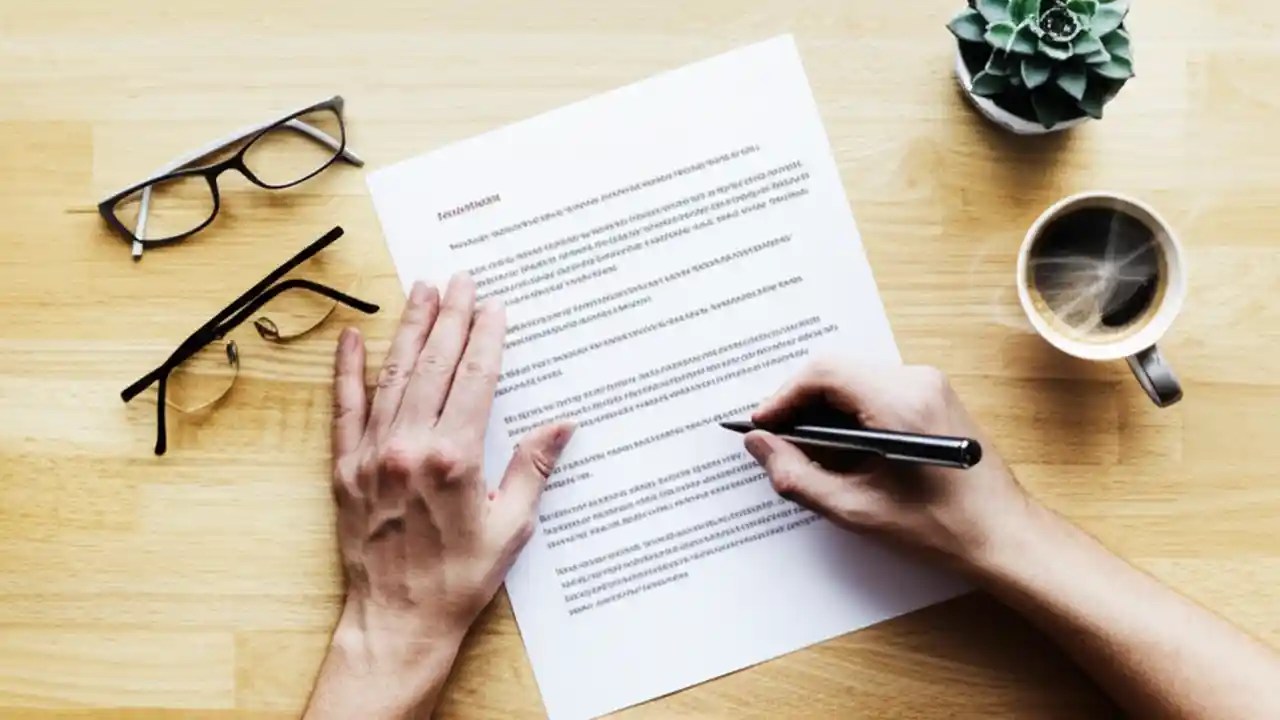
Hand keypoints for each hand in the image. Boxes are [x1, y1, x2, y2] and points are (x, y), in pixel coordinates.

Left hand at [306, 275, 574, 718]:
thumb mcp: (511, 525)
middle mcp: (410, 447)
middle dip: (449, 318)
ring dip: (408, 330)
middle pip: (434, 365)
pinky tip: (350, 339)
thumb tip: (563, 424)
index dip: (486, 337)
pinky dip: (347, 371)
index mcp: (455, 458)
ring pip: (393, 376)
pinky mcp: (344, 469)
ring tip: (421, 292)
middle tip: (459, 280)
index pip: (474, 379)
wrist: (399, 620)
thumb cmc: (460, 579)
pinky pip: (344, 408)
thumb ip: (533, 468)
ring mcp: (372, 455)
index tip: (493, 306)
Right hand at [742, 360, 1033, 572]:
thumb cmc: (940, 527)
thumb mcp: (855, 508)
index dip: (782, 397)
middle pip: (836, 372)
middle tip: (776, 441)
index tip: (760, 426)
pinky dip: (848, 411)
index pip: (823, 373)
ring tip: (804, 449)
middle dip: (799, 404)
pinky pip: (876, 389)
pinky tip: (838, 447)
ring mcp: (930, 385)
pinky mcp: (934, 397)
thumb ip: (797, 475)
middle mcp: (917, 381)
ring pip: (854, 380)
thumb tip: (759, 445)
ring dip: (823, 409)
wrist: (1004, 535)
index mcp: (900, 402)